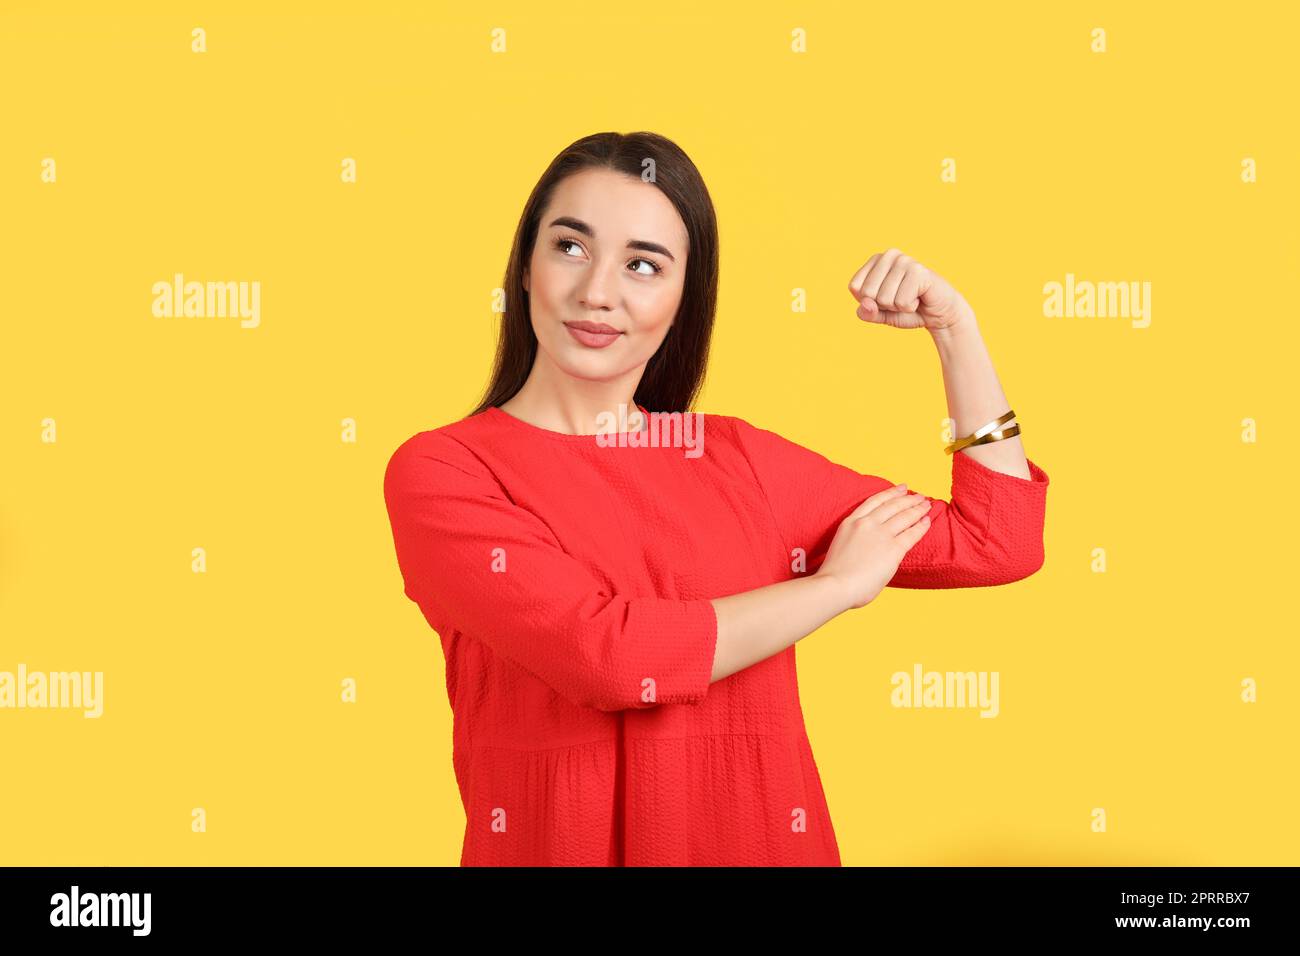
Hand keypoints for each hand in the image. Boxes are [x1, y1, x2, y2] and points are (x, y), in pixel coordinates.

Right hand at [815, 484, 931, 610]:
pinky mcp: (893, 548)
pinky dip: (921, 526)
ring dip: (917, 509)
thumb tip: (870, 545)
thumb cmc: (834, 574)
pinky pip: (912, 533)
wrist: (835, 585)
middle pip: (893, 505)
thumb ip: (857, 539)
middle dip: (908, 499)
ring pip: (904, 516)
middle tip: (919, 496)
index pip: (875, 501)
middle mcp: (867, 524)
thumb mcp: (842, 544)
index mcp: (851, 522)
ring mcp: (881, 535)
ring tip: (927, 505)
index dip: (891, 493)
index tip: (901, 488)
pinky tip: (927, 522)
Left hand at [848, 248, 972, 331]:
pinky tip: (920, 298)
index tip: (887, 297)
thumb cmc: (907, 310)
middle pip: (868, 293)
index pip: (855, 287)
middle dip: (884, 305)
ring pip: (884, 299)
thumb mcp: (881, 314)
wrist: (939, 313)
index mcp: (875, 260)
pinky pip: (901, 302)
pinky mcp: (918, 270)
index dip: (869, 301)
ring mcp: (904, 260)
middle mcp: (889, 255)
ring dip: (898, 306)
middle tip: (901, 298)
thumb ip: (867, 313)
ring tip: (912, 297)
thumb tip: (865, 304)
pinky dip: (910, 307)